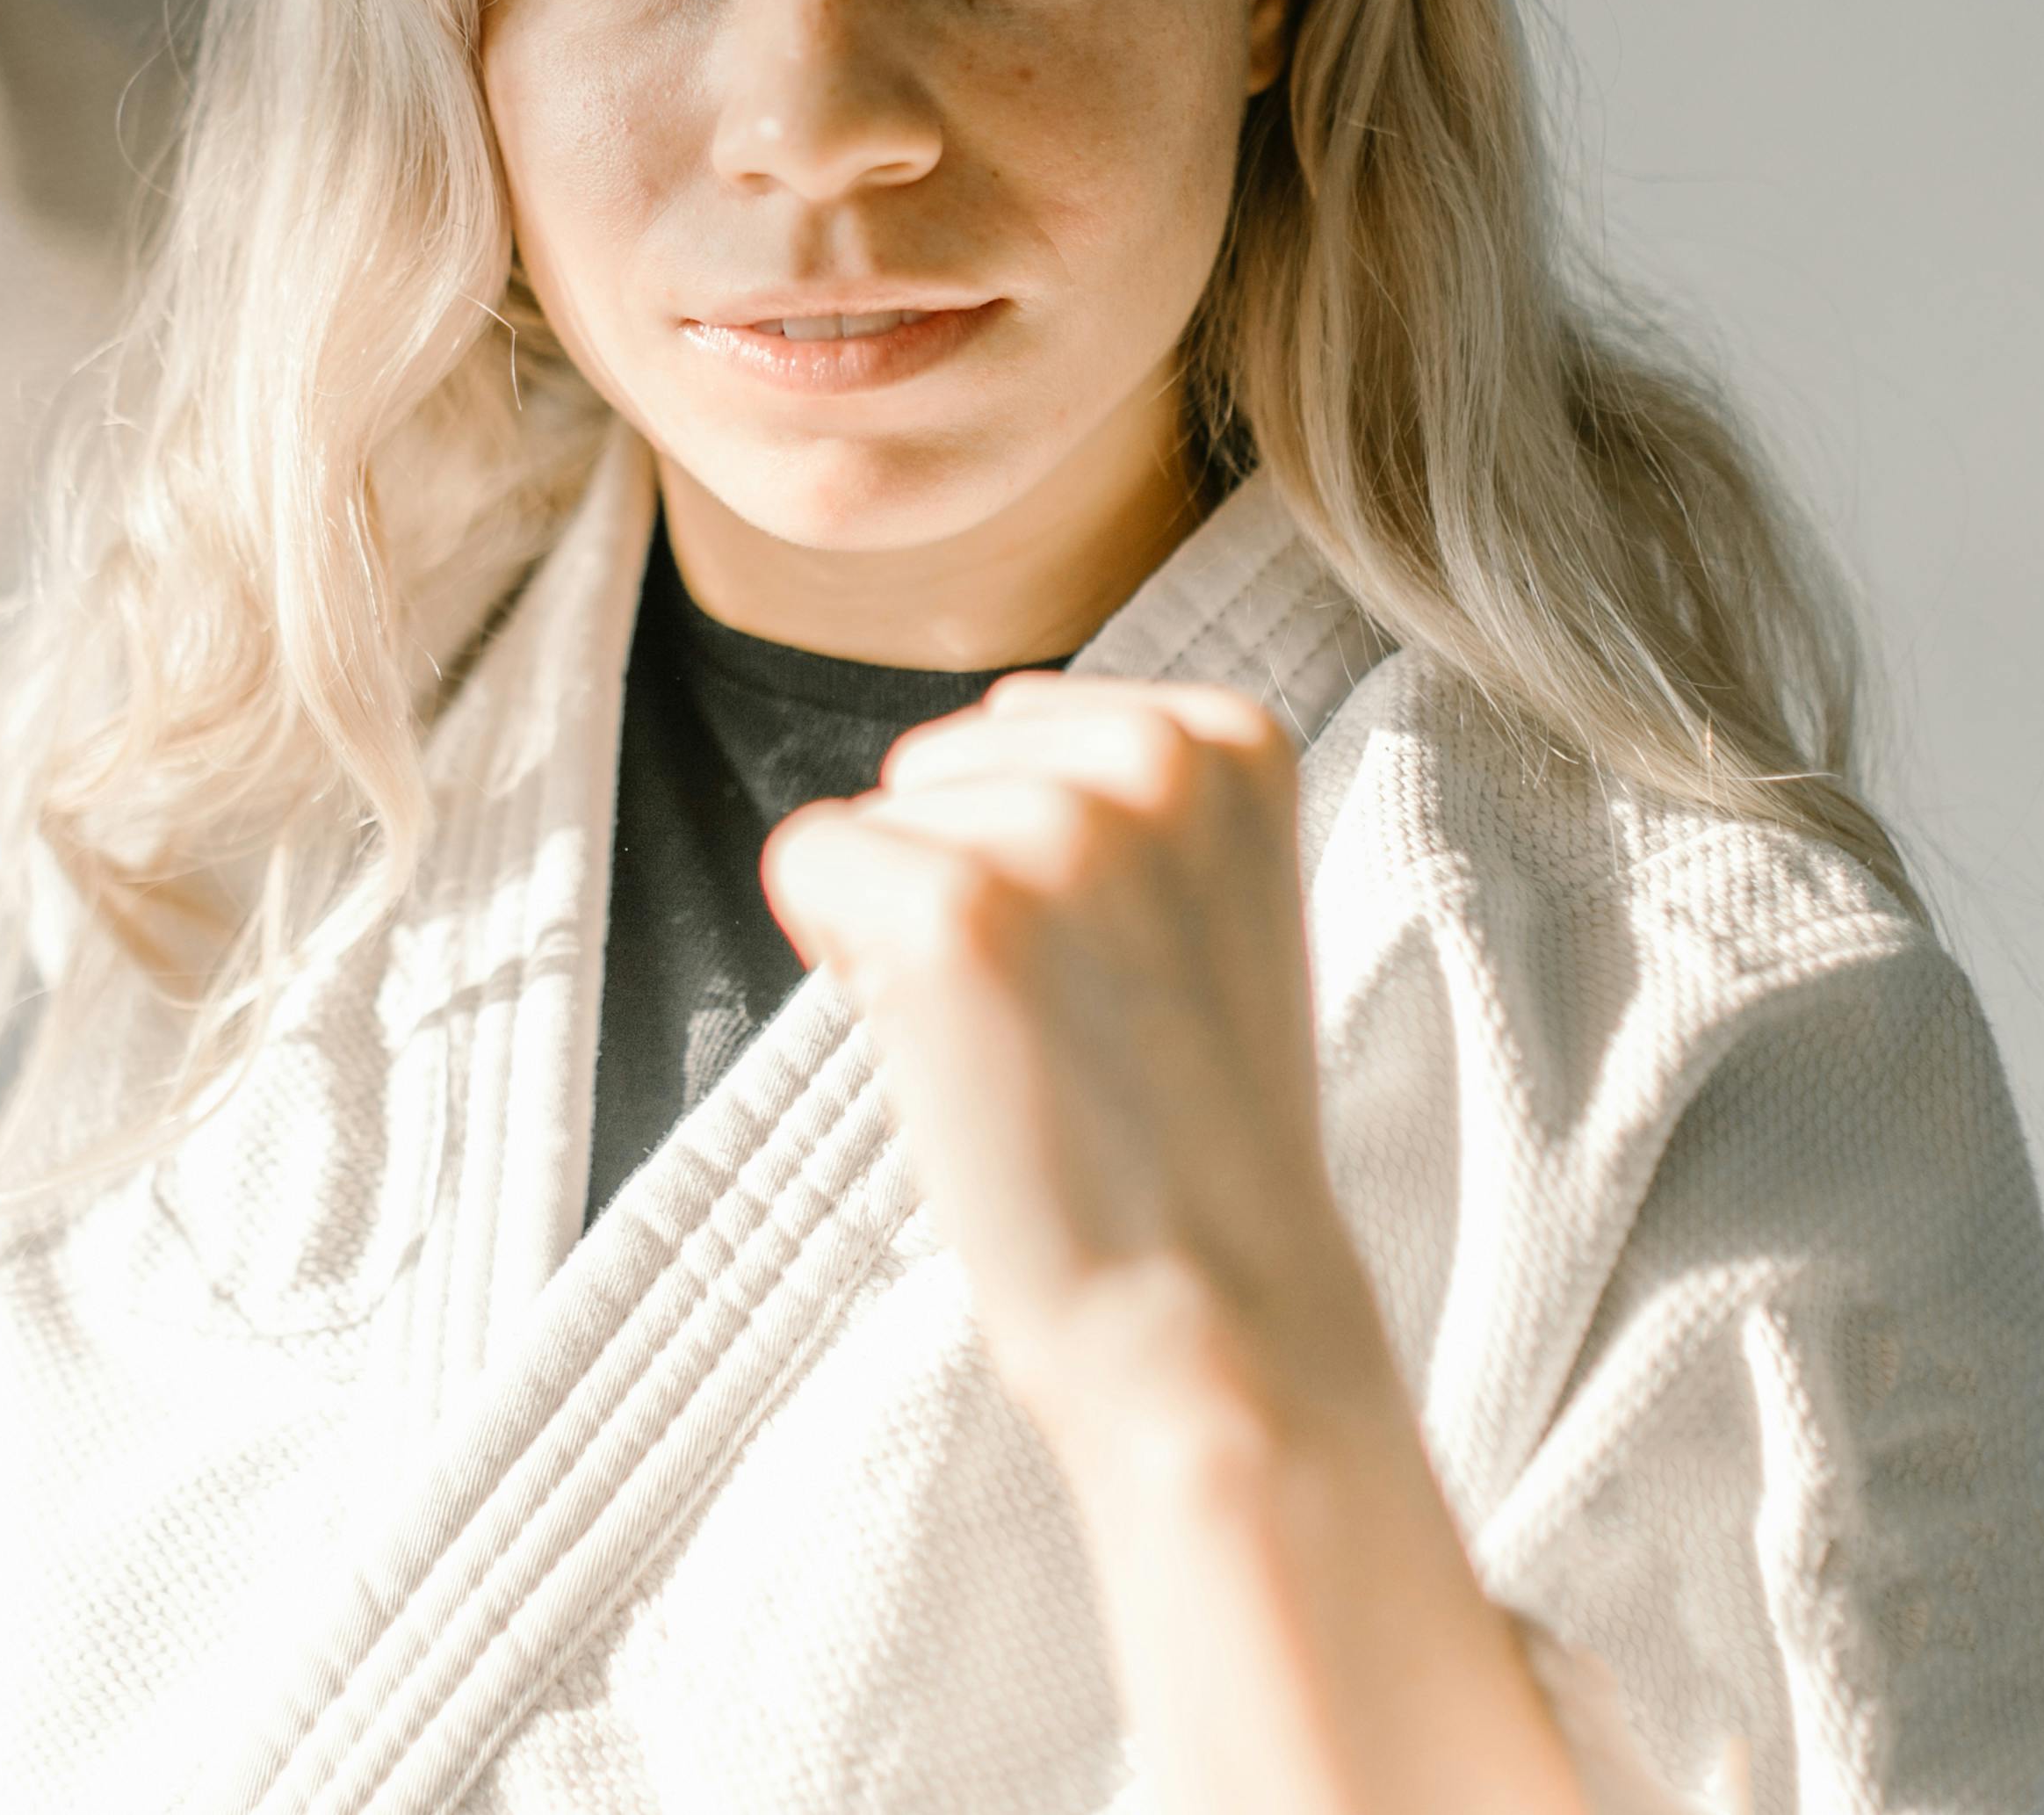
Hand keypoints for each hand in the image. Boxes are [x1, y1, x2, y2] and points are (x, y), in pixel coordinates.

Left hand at [761, 673, 1394, 1442]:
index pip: (1020, 726)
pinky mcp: (953, 908)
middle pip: (935, 763)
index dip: (1021, 860)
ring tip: (1023, 1052)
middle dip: (959, 882)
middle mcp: (1159, 757)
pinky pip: (809, 862)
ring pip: (875, 820)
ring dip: (908, 936)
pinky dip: (839, 962)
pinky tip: (951, 1054)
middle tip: (1060, 1027)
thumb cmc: (1188, 1136)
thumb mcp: (1208, 903)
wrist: (1212, 1317)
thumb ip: (1123, 803)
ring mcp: (1057, 828)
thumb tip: (986, 742)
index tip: (1110, 973)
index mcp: (1234, 741)